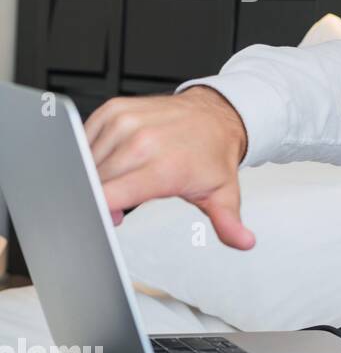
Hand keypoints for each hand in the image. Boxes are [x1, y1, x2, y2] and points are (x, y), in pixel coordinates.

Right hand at [83, 86, 253, 249]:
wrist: (215, 115)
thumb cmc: (213, 155)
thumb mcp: (224, 194)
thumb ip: (228, 224)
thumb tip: (245, 242)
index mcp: (164, 167)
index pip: (109, 196)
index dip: (102, 213)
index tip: (113, 217)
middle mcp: (141, 141)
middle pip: (94, 182)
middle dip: (100, 198)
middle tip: (123, 202)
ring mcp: (125, 122)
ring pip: (86, 161)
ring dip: (96, 176)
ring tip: (123, 178)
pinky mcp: (113, 110)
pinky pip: (84, 139)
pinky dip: (92, 154)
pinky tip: (115, 158)